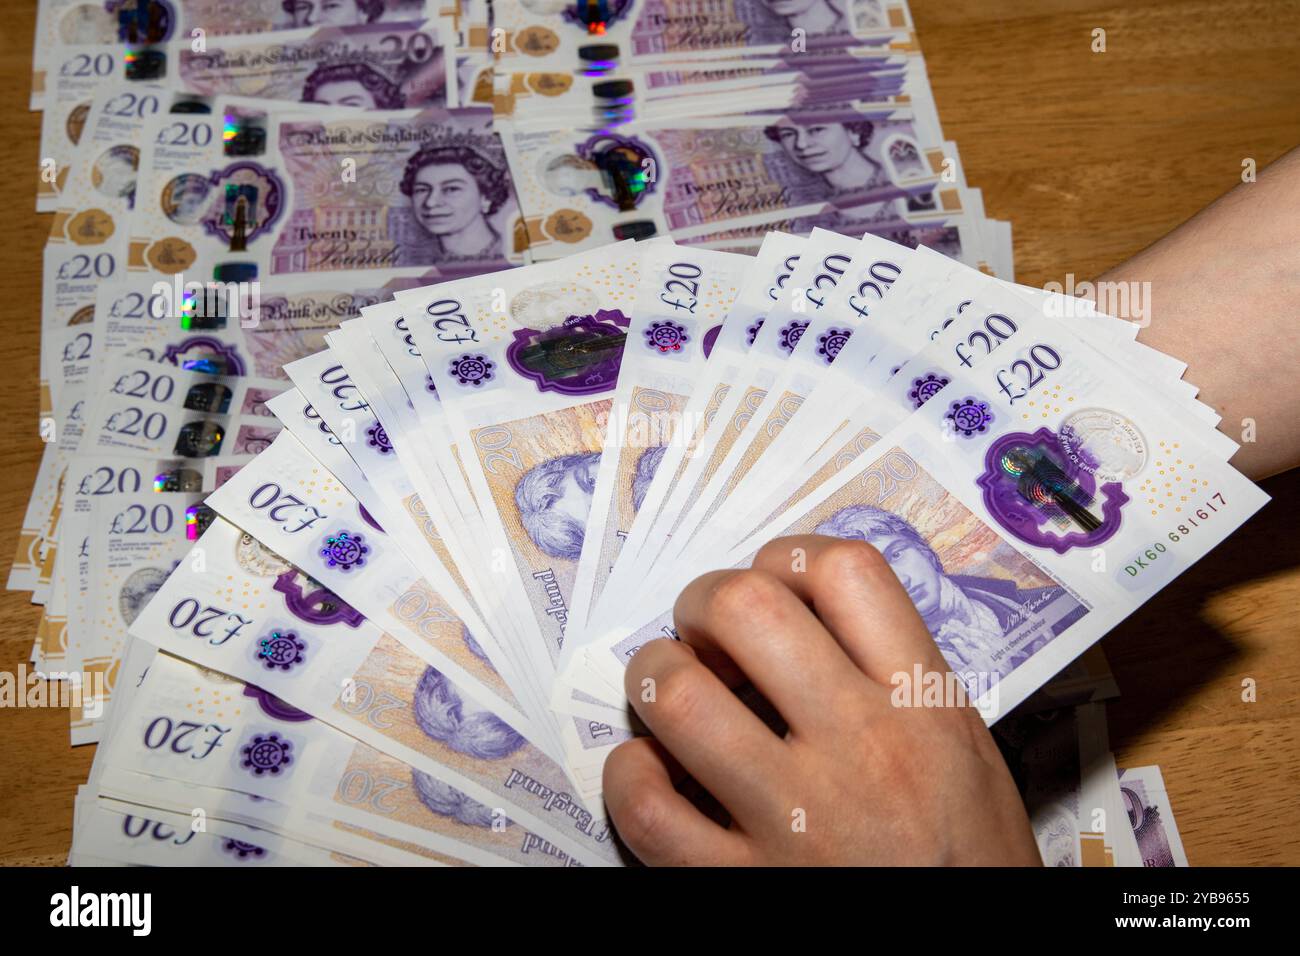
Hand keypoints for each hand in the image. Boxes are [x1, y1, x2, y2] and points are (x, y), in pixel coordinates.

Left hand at [602, 535, 1042, 865]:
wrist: (969, 954)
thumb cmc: (967, 857)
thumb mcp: (964, 747)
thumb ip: (897, 672)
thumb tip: (806, 610)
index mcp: (921, 706)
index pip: (847, 572)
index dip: (789, 556)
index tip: (774, 581)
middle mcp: (859, 750)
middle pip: (748, 608)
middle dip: (704, 601)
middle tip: (705, 629)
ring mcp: (794, 820)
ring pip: (679, 697)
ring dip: (654, 676)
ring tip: (667, 688)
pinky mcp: (742, 885)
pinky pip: (647, 810)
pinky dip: (628, 776)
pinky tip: (648, 770)